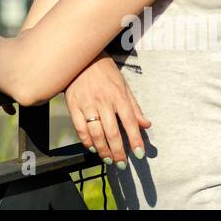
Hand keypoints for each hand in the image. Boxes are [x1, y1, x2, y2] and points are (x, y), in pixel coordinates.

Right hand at [64, 51, 150, 169]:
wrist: (81, 57)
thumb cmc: (105, 72)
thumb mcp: (124, 86)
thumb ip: (134, 107)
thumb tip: (147, 124)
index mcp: (118, 96)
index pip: (130, 122)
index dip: (135, 140)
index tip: (139, 154)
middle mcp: (103, 101)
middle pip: (112, 132)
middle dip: (118, 151)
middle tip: (122, 164)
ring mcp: (87, 103)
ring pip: (96, 133)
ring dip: (103, 150)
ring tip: (108, 159)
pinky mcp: (73, 104)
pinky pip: (79, 128)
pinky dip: (86, 141)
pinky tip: (92, 148)